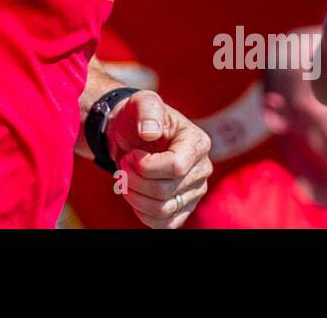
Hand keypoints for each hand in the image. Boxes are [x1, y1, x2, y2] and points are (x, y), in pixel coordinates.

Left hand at [106, 90, 211, 228]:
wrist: (129, 134)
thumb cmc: (137, 116)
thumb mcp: (141, 102)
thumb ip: (148, 110)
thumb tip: (150, 132)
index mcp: (197, 143)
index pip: (176, 167)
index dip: (146, 166)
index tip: (131, 155)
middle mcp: (202, 170)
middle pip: (165, 190)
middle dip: (135, 179)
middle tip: (124, 164)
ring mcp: (194, 192)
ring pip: (163, 210)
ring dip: (135, 196)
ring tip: (126, 178)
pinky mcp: (182, 209)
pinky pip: (164, 224)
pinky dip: (142, 212)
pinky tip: (134, 194)